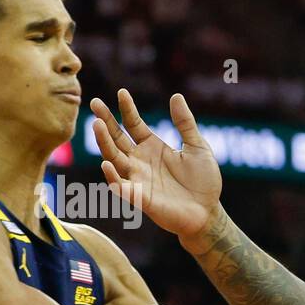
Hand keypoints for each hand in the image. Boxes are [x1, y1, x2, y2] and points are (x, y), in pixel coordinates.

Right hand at [89, 89, 222, 240]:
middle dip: (105, 122)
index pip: (133, 124)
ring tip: (97, 125)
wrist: (209, 212)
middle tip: (95, 103)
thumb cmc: (204, 181)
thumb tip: (176, 96)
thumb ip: (185, 123)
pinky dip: (112, 176)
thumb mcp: (198, 147)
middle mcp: (140, 161)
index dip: (127, 109)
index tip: (122, 92)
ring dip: (104, 143)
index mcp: (152, 147)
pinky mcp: (140, 197)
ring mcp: (138, 179)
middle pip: (117, 138)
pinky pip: (121, 187)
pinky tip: (107, 163)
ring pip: (114, 158)